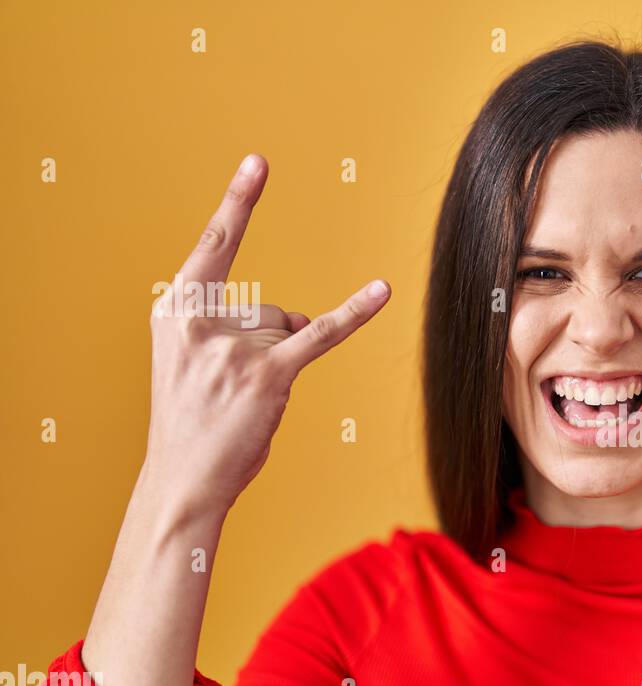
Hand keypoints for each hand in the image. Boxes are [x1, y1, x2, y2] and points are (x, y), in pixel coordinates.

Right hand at [142, 153, 390, 515]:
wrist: (182, 481)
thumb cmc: (192, 421)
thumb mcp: (193, 360)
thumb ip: (238, 326)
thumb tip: (296, 320)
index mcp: (175, 312)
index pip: (213, 247)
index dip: (239, 203)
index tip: (259, 162)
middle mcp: (200, 322)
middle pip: (268, 308)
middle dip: (265, 346)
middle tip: (229, 391)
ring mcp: (234, 348)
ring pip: (289, 329)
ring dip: (280, 365)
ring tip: (243, 403)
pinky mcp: (269, 375)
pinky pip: (321, 334)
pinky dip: (354, 313)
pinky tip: (382, 289)